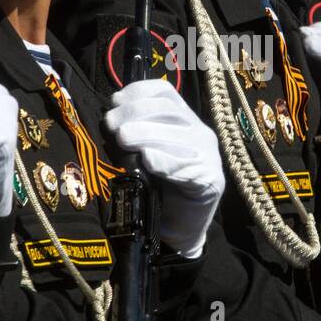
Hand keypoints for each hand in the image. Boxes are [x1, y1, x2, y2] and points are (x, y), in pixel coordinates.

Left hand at [104, 79, 224, 257]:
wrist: (178, 229)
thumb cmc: (156, 189)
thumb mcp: (139, 155)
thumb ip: (130, 136)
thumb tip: (110, 120)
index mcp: (183, 121)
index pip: (164, 93)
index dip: (137, 92)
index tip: (114, 102)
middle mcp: (199, 133)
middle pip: (167, 109)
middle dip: (134, 113)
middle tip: (112, 126)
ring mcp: (208, 156)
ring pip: (178, 134)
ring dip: (146, 133)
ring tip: (123, 140)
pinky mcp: (211, 181)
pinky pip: (187, 167)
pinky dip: (164, 160)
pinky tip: (147, 160)